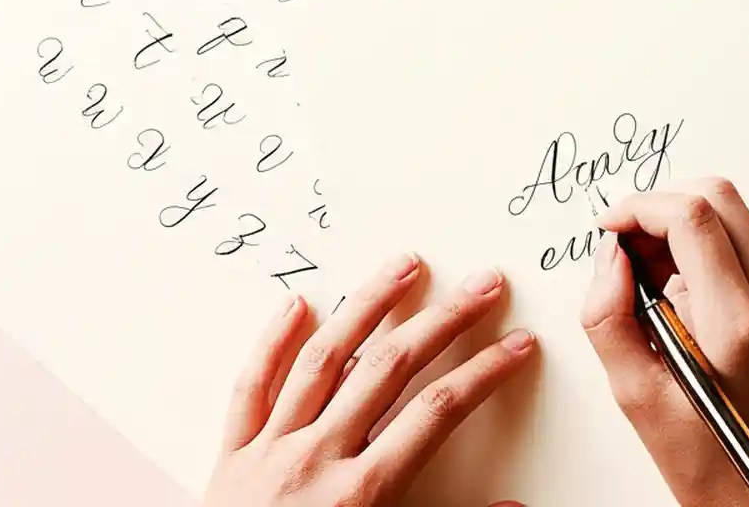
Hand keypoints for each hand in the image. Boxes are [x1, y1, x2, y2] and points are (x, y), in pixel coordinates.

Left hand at [203, 254, 533, 506]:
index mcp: (362, 497)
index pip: (438, 414)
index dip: (485, 374)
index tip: (518, 345)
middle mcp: (316, 461)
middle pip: (390, 370)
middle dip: (444, 321)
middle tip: (483, 285)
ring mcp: (269, 451)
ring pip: (323, 360)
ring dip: (367, 306)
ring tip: (403, 265)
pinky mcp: (230, 456)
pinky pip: (250, 388)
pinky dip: (271, 342)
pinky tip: (296, 303)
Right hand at [581, 178, 748, 506]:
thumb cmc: (708, 464)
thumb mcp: (636, 395)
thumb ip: (609, 316)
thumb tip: (609, 256)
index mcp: (739, 324)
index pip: (694, 216)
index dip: (639, 208)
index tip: (608, 230)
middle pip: (720, 196)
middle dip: (661, 205)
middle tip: (623, 246)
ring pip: (733, 216)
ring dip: (680, 224)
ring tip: (643, 275)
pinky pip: (741, 246)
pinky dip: (699, 247)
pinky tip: (669, 291)